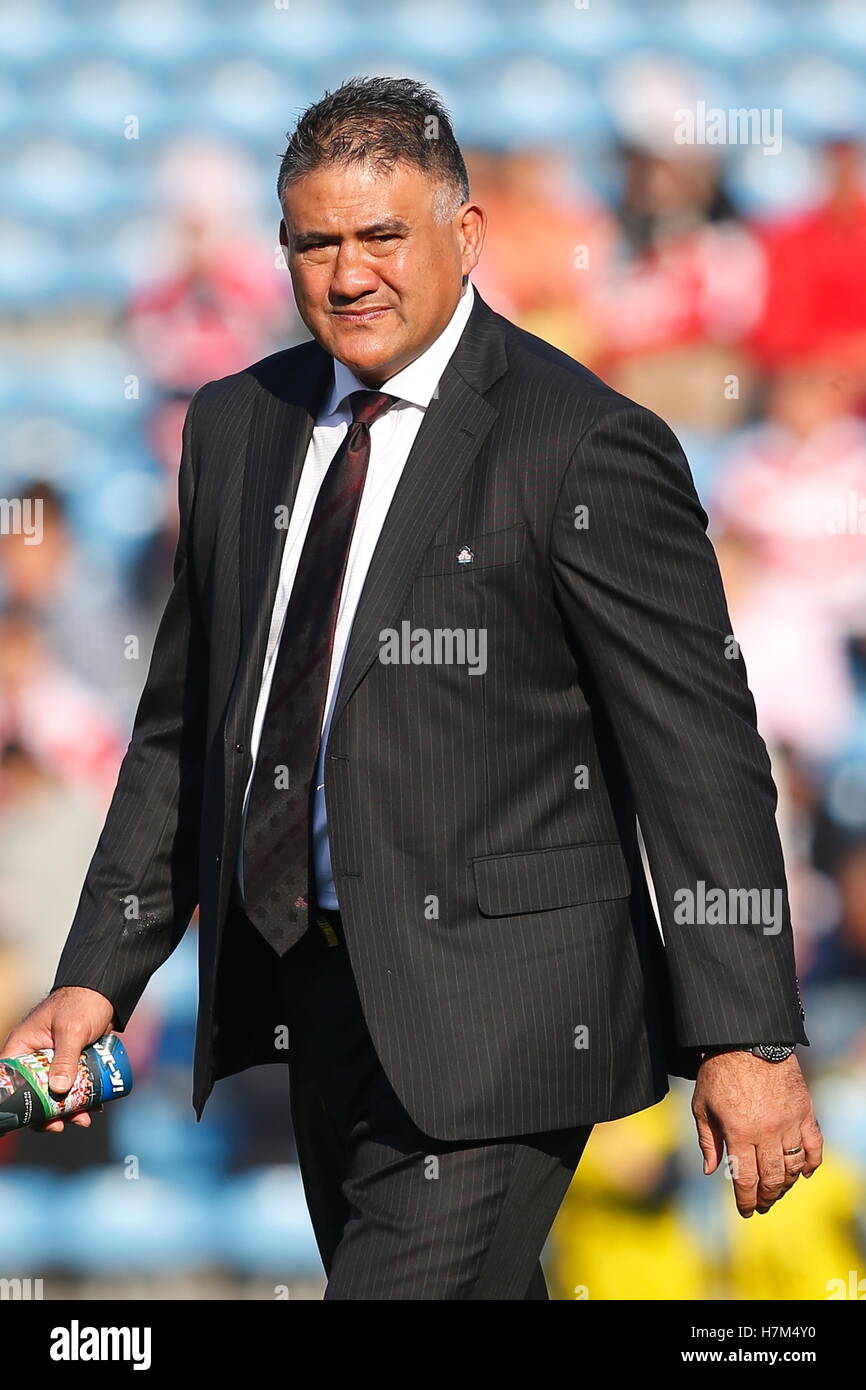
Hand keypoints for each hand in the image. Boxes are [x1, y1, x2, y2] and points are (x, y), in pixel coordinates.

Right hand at [0, 987, 115, 1133]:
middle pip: (34, 1093)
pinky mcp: (71, 1062)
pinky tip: (96, 1106)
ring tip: (85, 1119)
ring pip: (56, 1092)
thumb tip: (59, 1090)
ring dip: (69, 1109)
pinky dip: (82, 1097)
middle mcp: (34, 1057)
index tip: (22, 1123)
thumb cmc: (82, 1002)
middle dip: (48, 1112)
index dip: (14, 1103)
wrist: (106, 991)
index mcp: (22, 1047)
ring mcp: (53, 1061)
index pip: (10, 1080)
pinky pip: (72, 1085)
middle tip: (62, 1125)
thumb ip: (66, 1058)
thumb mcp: (72, 1030)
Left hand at [691, 1050, 822, 1217]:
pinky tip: (806, 1173)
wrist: (747, 1040)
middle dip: (767, 1197)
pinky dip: (812, 1162)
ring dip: (786, 1184)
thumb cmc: (718, 1071)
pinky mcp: (804, 1111)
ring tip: (778, 1191)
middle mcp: (766, 1132)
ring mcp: (789, 1122)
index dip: (746, 1200)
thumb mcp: (702, 1105)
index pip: (746, 1179)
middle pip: (771, 1178)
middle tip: (762, 1206)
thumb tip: (711, 1171)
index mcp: (738, 1133)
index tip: (746, 1211)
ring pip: (793, 1166)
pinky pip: (814, 1145)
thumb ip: (708, 1140)